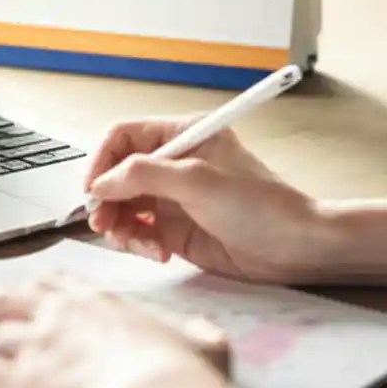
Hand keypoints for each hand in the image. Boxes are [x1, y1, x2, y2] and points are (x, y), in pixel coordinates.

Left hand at [0, 274, 240, 387]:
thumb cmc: (179, 376)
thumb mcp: (201, 346)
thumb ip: (197, 337)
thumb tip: (209, 337)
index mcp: (100, 302)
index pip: (61, 283)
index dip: (44, 284)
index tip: (33, 284)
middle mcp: (60, 315)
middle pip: (12, 298)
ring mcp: (35, 345)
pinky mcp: (16, 381)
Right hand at [86, 117, 323, 282]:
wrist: (293, 248)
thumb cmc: (260, 205)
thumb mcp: (197, 181)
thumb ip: (143, 175)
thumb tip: (101, 183)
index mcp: (181, 134)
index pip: (123, 137)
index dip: (102, 161)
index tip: (93, 189)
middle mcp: (172, 162)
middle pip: (116, 174)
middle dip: (107, 199)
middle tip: (104, 223)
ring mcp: (172, 197)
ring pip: (122, 206)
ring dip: (121, 226)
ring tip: (139, 243)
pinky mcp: (174, 228)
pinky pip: (138, 232)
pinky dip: (139, 243)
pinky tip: (158, 253)